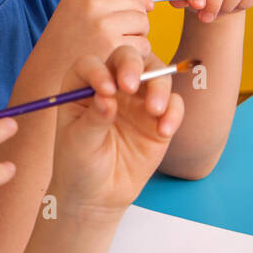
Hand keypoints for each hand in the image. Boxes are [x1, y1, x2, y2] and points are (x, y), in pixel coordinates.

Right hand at [28, 0, 153, 84]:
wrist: (46, 76)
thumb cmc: (65, 46)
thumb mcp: (74, 12)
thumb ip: (107, 1)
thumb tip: (149, 3)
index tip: (135, 11)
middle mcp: (90, 3)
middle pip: (135, 3)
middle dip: (134, 19)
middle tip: (117, 36)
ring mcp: (101, 24)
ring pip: (143, 23)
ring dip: (137, 37)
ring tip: (114, 47)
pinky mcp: (112, 46)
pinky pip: (142, 45)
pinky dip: (136, 55)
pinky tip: (116, 60)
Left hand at [49, 46, 183, 217]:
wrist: (98, 195)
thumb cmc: (79, 164)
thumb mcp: (78, 143)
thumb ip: (93, 119)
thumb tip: (108, 97)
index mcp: (82, 87)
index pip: (91, 64)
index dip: (98, 71)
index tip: (105, 90)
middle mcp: (112, 86)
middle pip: (127, 58)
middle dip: (132, 65)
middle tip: (131, 85)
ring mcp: (137, 100)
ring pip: (156, 74)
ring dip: (159, 86)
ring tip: (154, 110)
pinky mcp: (158, 119)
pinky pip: (173, 104)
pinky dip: (173, 112)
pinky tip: (164, 130)